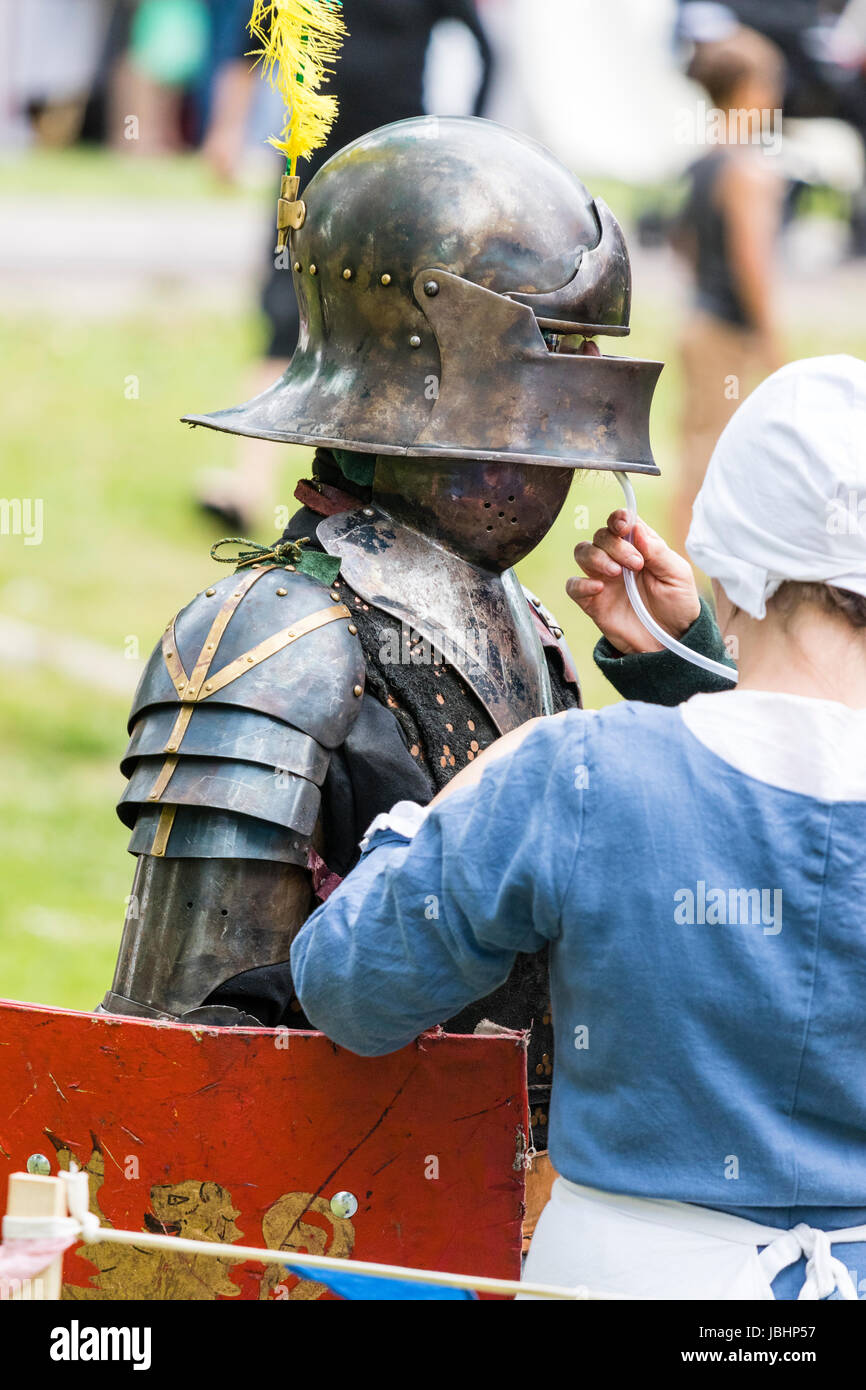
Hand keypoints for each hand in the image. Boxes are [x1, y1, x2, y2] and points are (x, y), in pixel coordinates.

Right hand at [567, 511, 700, 654]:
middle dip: (615, 545)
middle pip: (600, 536)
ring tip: (617, 573)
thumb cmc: (677, 605)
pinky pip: (573, 586)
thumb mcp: (678, 575)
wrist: (671, 640)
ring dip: (596, 557)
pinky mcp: (593, 602)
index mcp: (639, 548)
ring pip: (582, 553)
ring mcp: (603, 580)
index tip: (625, 526)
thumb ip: (658, 551)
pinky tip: (599, 588)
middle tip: (636, 564)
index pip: (621, 523)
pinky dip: (581, 584)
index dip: (618, 519)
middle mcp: (617, 560)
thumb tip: (636, 529)